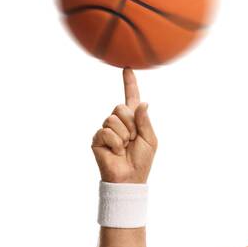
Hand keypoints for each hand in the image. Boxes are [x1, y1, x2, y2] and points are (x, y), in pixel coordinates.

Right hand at [91, 67, 157, 182]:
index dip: (130, 83)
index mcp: (133, 120)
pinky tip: (115, 152)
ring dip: (123, 135)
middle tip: (132, 140)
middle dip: (130, 124)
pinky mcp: (97, 138)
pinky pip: (106, 131)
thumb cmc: (142, 161)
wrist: (129, 178)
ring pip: (113, 119)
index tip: (127, 67)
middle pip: (120, 107)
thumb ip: (145, 121)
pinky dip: (115, 143)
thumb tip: (143, 103)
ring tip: (124, 148)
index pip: (131, 97)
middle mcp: (118, 122)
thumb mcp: (150, 139)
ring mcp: (106, 129)